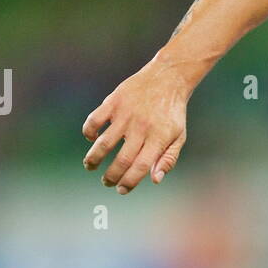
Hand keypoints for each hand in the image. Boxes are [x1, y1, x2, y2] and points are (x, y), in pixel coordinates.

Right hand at [82, 61, 188, 193]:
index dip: (129, 182)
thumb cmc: (173, 112)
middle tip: (107, 181)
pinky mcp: (114, 101)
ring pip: (104, 143)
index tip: (121, 190)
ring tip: (90, 166)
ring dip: (93, 158)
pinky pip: (94, 120)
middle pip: (122, 159)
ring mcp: (126, 114)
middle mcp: (141, 127)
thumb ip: (168, 159)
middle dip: (111, 176)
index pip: (141, 167)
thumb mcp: (178, 136)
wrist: (168, 77)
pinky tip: (92, 139)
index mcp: (158, 138)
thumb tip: (154, 180)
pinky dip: (89, 132)